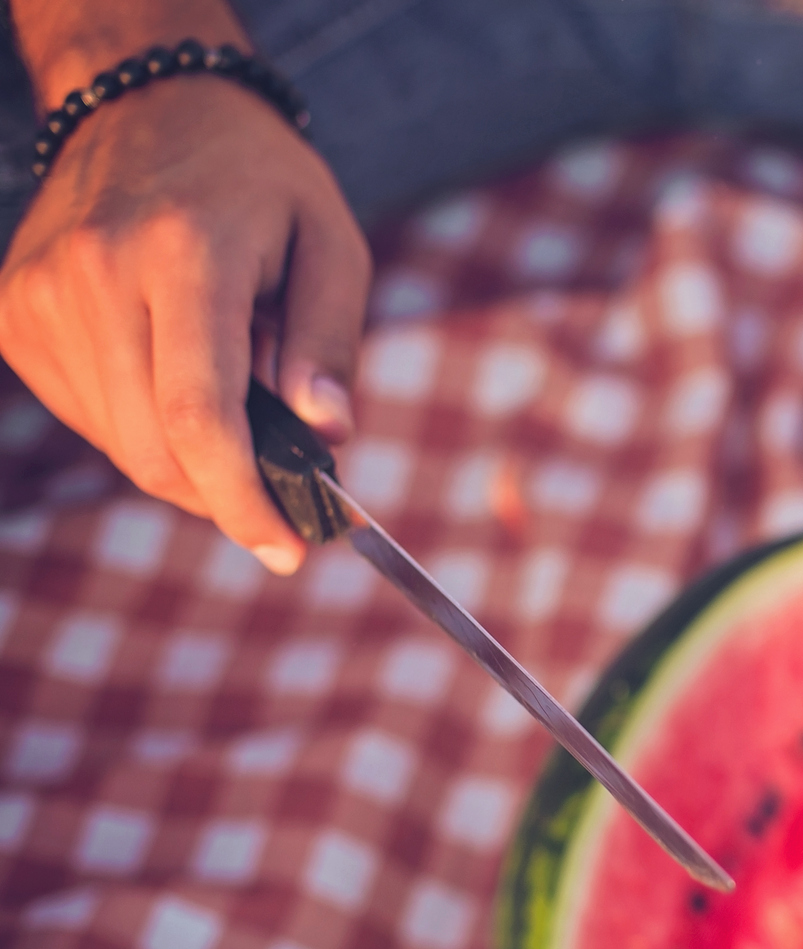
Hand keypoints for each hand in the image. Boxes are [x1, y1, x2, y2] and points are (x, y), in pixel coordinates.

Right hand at [0, 75, 370, 572]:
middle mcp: (94, 275)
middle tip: (280, 495)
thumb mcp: (331, 243)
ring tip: (229, 390)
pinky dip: (141, 424)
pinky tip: (172, 370)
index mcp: (180, 253)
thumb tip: (328, 436)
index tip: (289, 549)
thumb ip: (330, 342)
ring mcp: (38, 295)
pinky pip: (86, 414)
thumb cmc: (260, 181)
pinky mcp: (11, 312)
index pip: (198, 414)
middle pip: (152, 447)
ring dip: (185, 457)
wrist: (147, 104)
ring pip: (118, 443)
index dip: (242, 501)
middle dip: (225, 495)